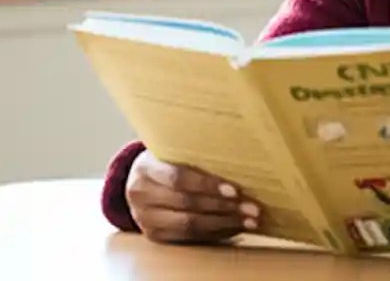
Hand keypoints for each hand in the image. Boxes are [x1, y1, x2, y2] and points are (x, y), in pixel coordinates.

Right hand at [125, 151, 261, 243]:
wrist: (136, 181)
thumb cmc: (165, 161)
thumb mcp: (171, 151)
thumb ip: (195, 154)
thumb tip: (239, 159)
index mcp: (146, 169)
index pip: (178, 178)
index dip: (207, 185)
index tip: (235, 190)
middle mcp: (141, 195)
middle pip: (187, 204)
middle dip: (224, 207)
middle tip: (252, 208)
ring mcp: (145, 219)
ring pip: (190, 225)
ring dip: (225, 224)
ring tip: (250, 221)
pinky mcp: (154, 236)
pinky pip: (189, 238)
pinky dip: (216, 233)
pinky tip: (235, 228)